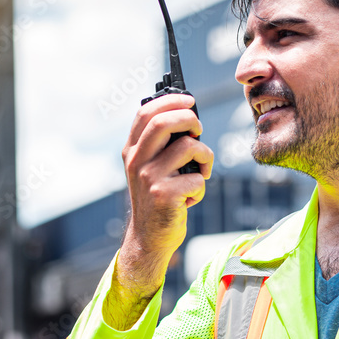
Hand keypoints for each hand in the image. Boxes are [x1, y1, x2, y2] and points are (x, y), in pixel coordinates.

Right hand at [103, 93, 212, 329]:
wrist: (149, 237)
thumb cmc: (159, 198)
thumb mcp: (150, 168)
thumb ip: (161, 144)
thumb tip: (188, 115)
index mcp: (132, 151)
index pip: (146, 113)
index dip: (171, 101)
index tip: (190, 101)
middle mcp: (136, 162)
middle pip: (165, 122)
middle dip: (191, 120)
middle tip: (198, 132)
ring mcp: (149, 178)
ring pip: (189, 147)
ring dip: (206, 157)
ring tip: (201, 170)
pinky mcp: (164, 196)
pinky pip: (197, 178)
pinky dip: (201, 187)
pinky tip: (190, 198)